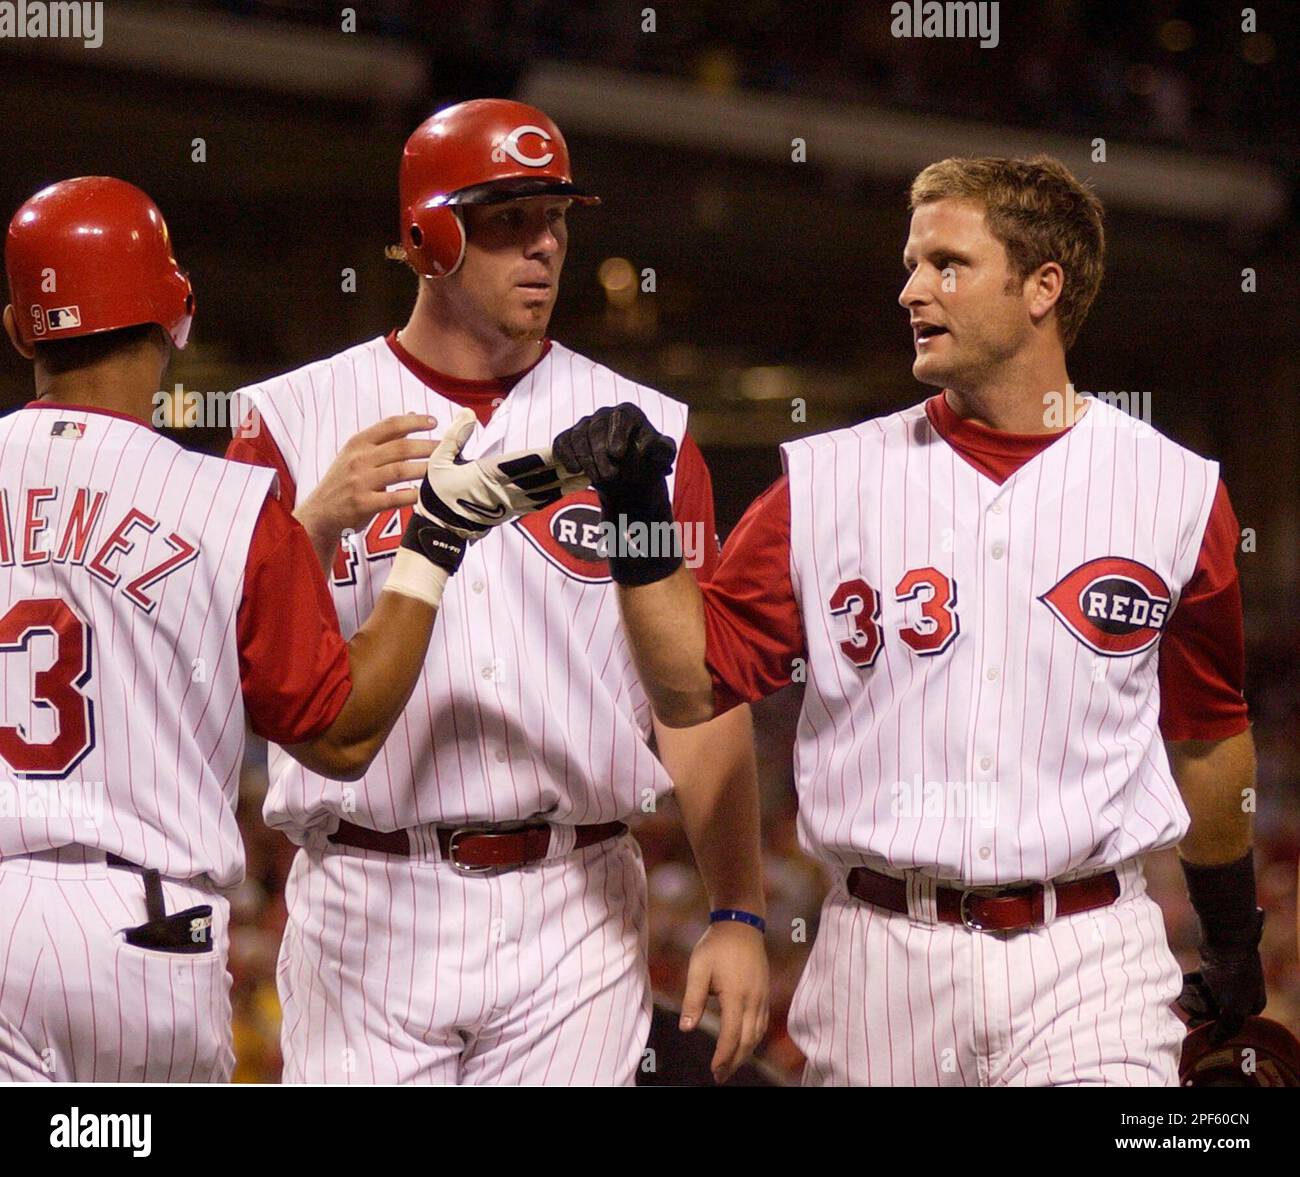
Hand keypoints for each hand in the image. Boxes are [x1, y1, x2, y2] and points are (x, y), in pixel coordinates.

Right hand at [297, 412, 435, 542]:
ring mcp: (360, 481)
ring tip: (442, 471)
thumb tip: (411, 415)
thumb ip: (384, 437)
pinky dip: (411, 496)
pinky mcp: (363, 504)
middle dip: (428, 447)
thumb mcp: (356, 454)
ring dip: (424, 470)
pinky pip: (393, 498)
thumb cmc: (343, 482)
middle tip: (447, 450)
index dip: (415, 422)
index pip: (390, 425)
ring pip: (400, 470)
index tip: (434, 422)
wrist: (319, 513)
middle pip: (401, 448)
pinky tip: (424, 495)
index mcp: (358, 443)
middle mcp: (359, 459)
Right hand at [415, 407, 582, 540]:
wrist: (440, 529)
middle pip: (541, 476)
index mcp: (487, 476)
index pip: (521, 463)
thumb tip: (468, 413)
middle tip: (589, 456)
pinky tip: (572, 487)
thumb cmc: (438, 493)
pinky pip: (540, 502)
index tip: (562, 448)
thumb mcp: (439, 461)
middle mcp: (504, 491)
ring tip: (591, 471)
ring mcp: (510, 503)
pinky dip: (558, 493)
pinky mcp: (513, 512)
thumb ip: (455, 437)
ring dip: (568, 481)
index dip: (544, 456)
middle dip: (566, 467)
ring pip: (545, 490)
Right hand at [552, 403, 675, 501]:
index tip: (617, 454)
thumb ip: (664, 450)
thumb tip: (653, 447)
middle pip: (596, 427)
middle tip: (610, 476)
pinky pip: (562, 442)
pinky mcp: (569, 437)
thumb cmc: (647, 460)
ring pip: (578, 436)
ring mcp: (585, 425)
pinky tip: (576, 471)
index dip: (617, 433)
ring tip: (598, 479)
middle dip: (600, 453)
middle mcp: (604, 414)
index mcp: (628, 413)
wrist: (628, 472)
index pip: (620, 417)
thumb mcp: (662, 456)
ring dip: (586, 459)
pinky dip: (566, 456)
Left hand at [679, 921, 769, 1083]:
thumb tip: (686, 1029)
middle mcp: (753, 999)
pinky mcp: (765, 993)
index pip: (732, 1035)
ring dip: (745, 1053)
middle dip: (734, 1061)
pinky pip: (762, 1023)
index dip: (723, 1056)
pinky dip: (754, 1039)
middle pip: (747, 1040)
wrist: (741, 924)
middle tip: (720, 1077)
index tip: (713, 1070)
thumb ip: (693, 999)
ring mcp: (762, 996)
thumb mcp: (698, 968)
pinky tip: (744, 1044)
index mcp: (736, 994)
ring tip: (730, 1066)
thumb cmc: (716, 945)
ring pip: (757, 1034)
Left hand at [1177, 910, 1266, 1044]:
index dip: (1211, 1025)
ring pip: (1206, 995)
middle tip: (1183, 1005)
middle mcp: (1242, 994)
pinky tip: (1177, 984)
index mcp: (1253, 1005)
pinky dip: (1188, 983)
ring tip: (1179, 995)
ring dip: (1191, 996)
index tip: (1193, 1022)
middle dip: (1198, 1008)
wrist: (1226, 939)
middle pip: (1216, 1010)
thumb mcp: (1233, 1008)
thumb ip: (1226, 1028)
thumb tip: (1213, 1042)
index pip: (1230, 1024)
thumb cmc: (1232, 975)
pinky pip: (1199, 981)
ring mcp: (1227, 980)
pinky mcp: (1213, 967)